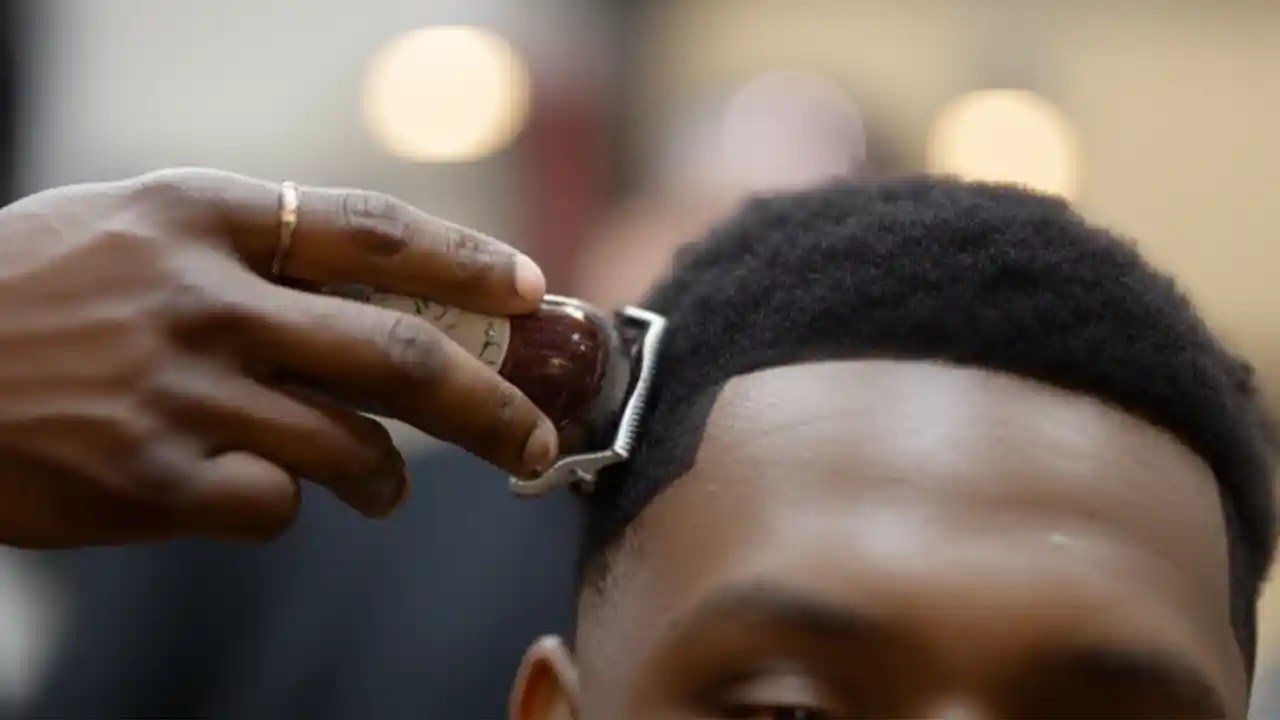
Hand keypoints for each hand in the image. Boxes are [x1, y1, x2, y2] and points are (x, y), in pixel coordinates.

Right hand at [0, 168, 557, 545]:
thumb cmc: (30, 293)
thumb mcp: (132, 229)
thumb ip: (247, 250)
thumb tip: (376, 292)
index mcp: (204, 218)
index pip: (373, 231)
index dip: (466, 261)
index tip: (532, 289)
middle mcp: (205, 298)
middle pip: (397, 352)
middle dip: (489, 406)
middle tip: (535, 438)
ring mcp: (181, 390)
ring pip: (350, 446)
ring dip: (388, 480)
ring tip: (385, 490)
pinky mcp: (152, 478)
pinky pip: (273, 506)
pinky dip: (284, 509)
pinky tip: (257, 498)